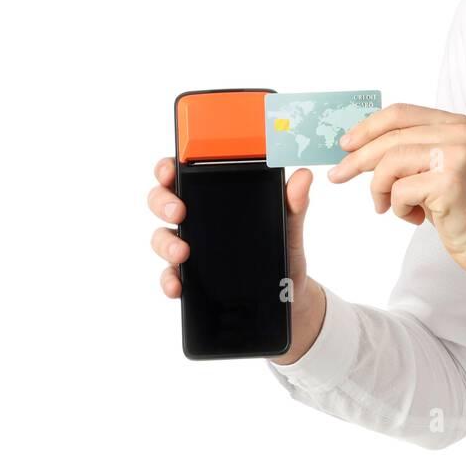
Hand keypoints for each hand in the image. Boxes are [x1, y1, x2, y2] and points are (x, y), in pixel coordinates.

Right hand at [146, 156, 325, 363]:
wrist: (291, 296)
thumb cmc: (284, 251)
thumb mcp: (290, 226)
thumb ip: (294, 202)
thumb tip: (304, 176)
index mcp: (217, 198)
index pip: (184, 176)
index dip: (169, 169)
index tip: (171, 172)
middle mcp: (198, 220)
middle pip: (162, 203)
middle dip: (162, 203)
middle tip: (179, 211)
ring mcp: (191, 248)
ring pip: (162, 238)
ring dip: (165, 244)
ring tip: (182, 252)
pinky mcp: (192, 277)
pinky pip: (170, 275)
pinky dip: (169, 280)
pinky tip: (178, 285)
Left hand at [327, 103, 465, 300]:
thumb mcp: (441, 168)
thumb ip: (413, 151)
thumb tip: (361, 147)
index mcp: (456, 125)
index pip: (400, 113)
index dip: (367, 127)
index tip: (345, 144)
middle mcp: (458, 134)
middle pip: (390, 137)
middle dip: (357, 159)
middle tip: (337, 175)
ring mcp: (456, 156)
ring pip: (390, 163)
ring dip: (380, 189)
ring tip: (388, 207)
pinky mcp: (450, 182)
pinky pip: (400, 191)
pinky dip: (399, 209)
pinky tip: (417, 218)